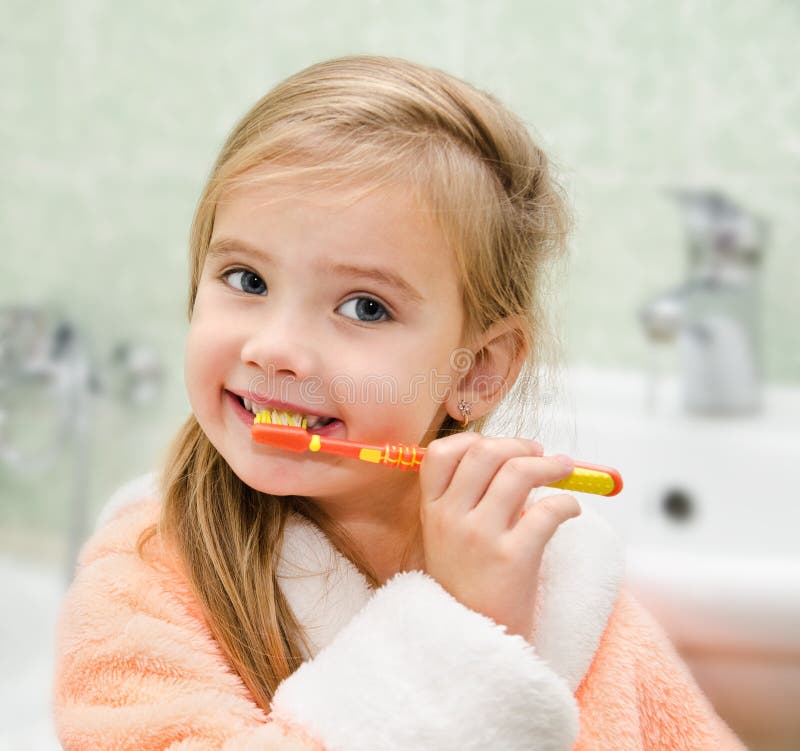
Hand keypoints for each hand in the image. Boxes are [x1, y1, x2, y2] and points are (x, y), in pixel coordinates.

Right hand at [419, 432, 580, 641]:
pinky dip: (567, 503)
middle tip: (539, 452)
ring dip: (549, 464)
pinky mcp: (512, 559)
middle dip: (518, 444)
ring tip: (564, 468)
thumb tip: (514, 458)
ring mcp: (479, 537)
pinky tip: (571, 510)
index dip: (474, 440)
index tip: (499, 446)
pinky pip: (548, 511)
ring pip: (518, 473)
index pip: (440, 453)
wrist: (471, 645)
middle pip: (484, 453)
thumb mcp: (448, 540)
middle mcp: (450, 518)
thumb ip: (469, 500)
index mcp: (432, 511)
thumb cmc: (467, 587)